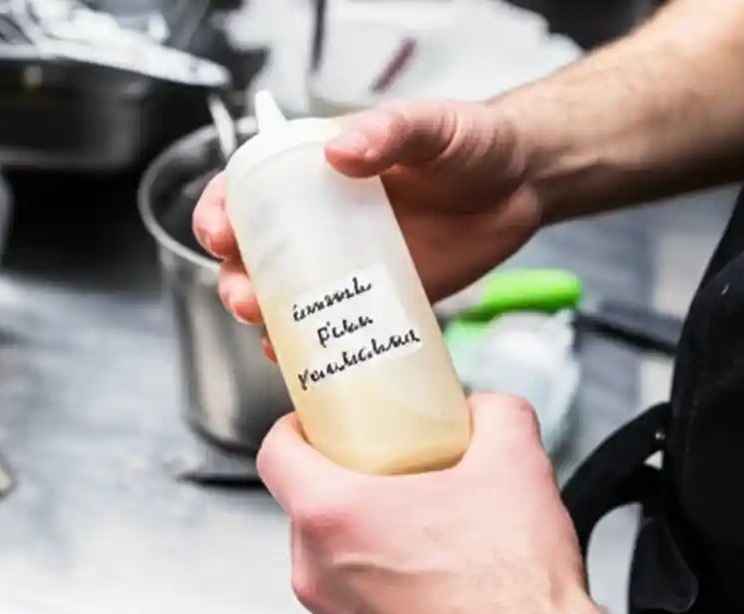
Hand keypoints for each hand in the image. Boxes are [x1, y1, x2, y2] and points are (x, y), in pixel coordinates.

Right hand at [193, 101, 541, 339]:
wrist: (525, 185)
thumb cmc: (473, 142)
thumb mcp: (431, 124)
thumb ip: (389, 130)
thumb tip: (340, 150)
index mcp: (317, 172)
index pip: (249, 189)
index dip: (219, 211)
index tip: (218, 234)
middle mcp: (321, 222)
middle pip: (253, 256)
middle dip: (235, 280)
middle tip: (244, 297)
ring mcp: (347, 266)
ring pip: (286, 299)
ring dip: (264, 319)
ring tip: (267, 330)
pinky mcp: (379, 302)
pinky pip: (336, 331)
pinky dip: (314, 349)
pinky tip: (306, 360)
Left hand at [258, 393, 610, 613]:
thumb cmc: (515, 591)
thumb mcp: (516, 464)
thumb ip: (496, 414)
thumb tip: (487, 409)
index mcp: (333, 518)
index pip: (274, 454)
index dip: (295, 427)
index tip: (316, 424)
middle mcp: (319, 576)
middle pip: (305, 508)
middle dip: (344, 484)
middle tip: (390, 472)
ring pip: (329, 561)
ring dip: (362, 540)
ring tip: (420, 530)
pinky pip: (353, 607)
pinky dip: (379, 588)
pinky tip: (432, 581)